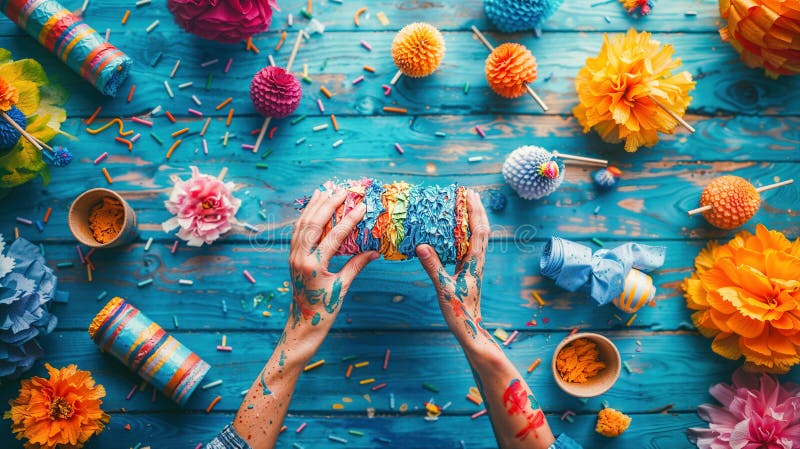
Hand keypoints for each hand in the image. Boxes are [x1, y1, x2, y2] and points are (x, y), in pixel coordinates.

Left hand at [288, 189, 377, 331]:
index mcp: (314, 265)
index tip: (362, 205)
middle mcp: (300, 257)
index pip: (334, 236)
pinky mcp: (291, 256)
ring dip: (314, 205)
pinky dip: (305, 216)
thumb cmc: (325, 309)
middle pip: (314, 223)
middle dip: (329, 204)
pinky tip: (313, 207)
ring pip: (302, 224)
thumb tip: (374, 251)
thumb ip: (356, 265)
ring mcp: (293, 256)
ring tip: (326, 190)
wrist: (302, 324)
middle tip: (343, 190)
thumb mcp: (342, 287)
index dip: (349, 219)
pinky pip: (297, 231)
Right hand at [416, 190, 492, 343]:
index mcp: (475, 262)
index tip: (470, 194)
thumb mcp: (443, 289)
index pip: (479, 231)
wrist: (469, 329)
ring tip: (464, 206)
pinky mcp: (469, 271)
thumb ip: (433, 267)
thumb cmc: (459, 311)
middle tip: (469, 193)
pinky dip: (465, 233)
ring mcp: (475, 265)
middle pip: (482, 230)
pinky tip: (455, 231)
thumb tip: (422, 246)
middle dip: (477, 210)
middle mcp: (478, 261)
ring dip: (473, 219)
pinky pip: (469, 246)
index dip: (475, 211)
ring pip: (478, 237)